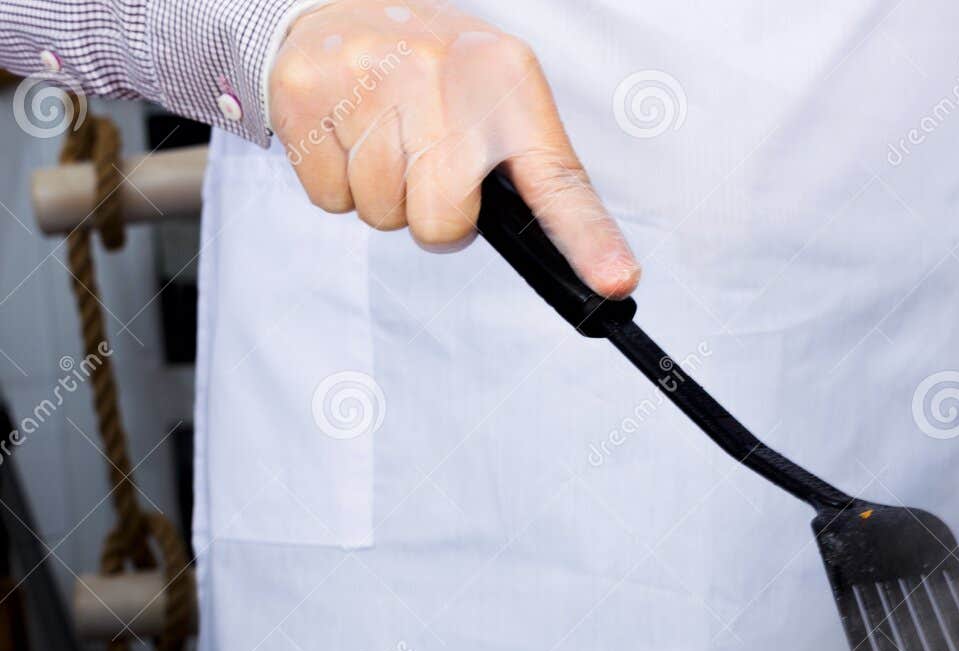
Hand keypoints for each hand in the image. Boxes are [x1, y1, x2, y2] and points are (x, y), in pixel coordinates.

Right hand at [268, 0, 637, 293]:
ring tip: (385, 137)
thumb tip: (596, 268)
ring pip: (382, 215)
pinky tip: (349, 132)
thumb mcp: (500, 100)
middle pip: (443, 224)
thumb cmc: (437, 77)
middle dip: (432, 216)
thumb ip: (534, 174)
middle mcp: (442, 73)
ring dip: (382, 195)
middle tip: (426, 165)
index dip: (588, 240)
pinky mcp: (307, 93)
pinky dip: (337, 182)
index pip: (556, 179)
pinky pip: (331, 199)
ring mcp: (371, 79)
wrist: (343, 7)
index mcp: (508, 79)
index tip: (617, 281)